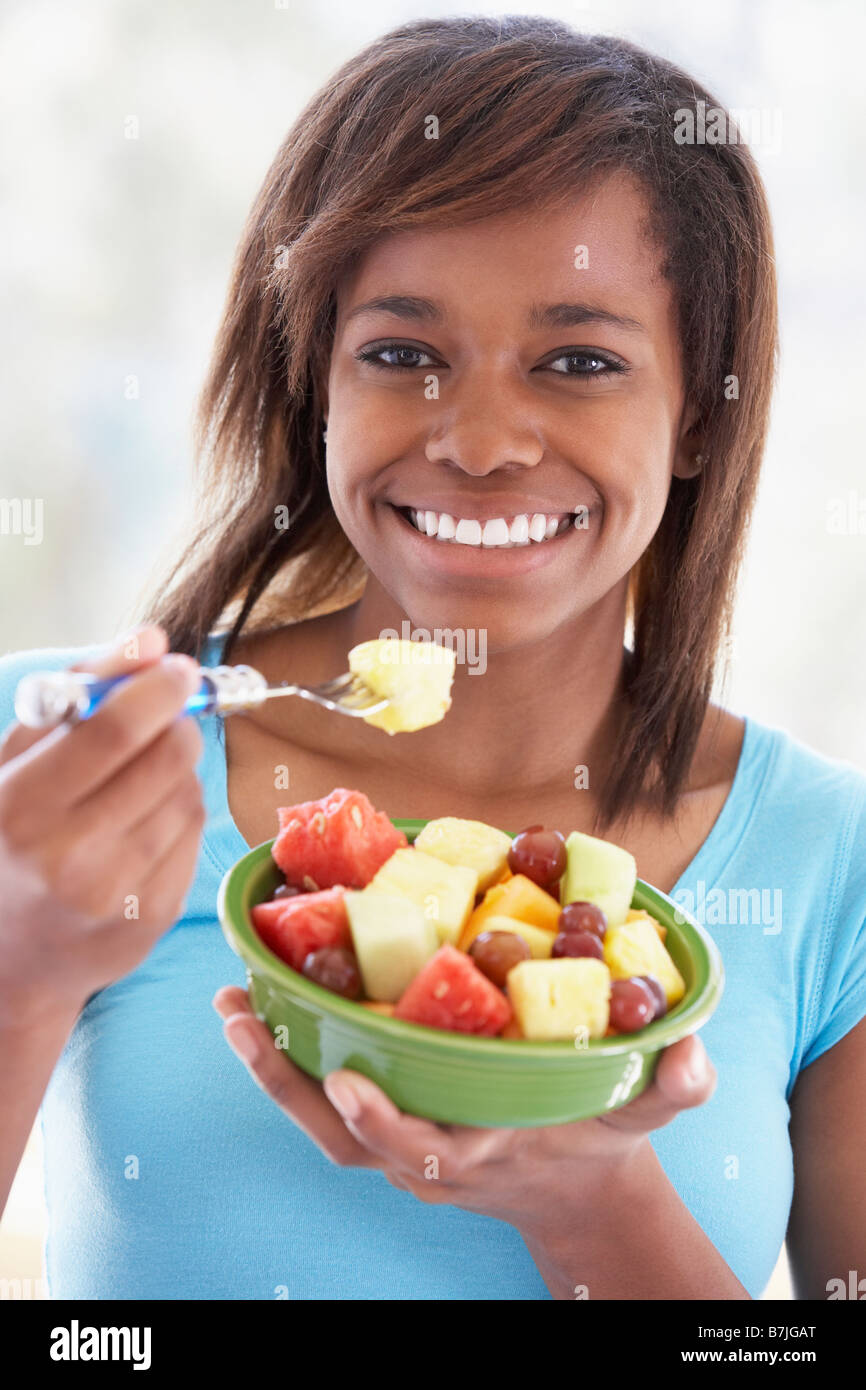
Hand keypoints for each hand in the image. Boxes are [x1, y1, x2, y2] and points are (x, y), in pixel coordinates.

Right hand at [0, 624, 205, 1027]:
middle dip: (179, 723)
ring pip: (189, 792)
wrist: (12, 951)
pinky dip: (181, 812)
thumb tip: (152, 638)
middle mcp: (70, 858)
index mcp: (21, 809)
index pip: (114, 731)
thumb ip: (77, 687)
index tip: (176, 668)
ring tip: (137, 781)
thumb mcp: (15, 758)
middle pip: (167, 759)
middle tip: (167, 715)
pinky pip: (195, 833)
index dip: (158, 688)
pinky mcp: (158, 916)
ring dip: (177, 770)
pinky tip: (144, 823)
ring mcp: (120, 895)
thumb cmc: (11, 835)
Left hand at [212, 985, 715, 1233]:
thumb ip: (676, 1087)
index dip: (384, 1123)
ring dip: (273, 1071)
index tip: (348, 1080)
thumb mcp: (646, 1114)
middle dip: (288, 1086)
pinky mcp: (392, 1132)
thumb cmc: (602, 1142)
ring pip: (322, 1126)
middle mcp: (431, 1158)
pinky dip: (292, 1068)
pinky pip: (329, 1107)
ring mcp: (404, 1150)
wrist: (574, 1194)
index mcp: (487, 1151)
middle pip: (344, 1139)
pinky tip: (263, 1012)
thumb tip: (695, 1056)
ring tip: (231, 1006)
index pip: (425, 1150)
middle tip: (240, 1017)